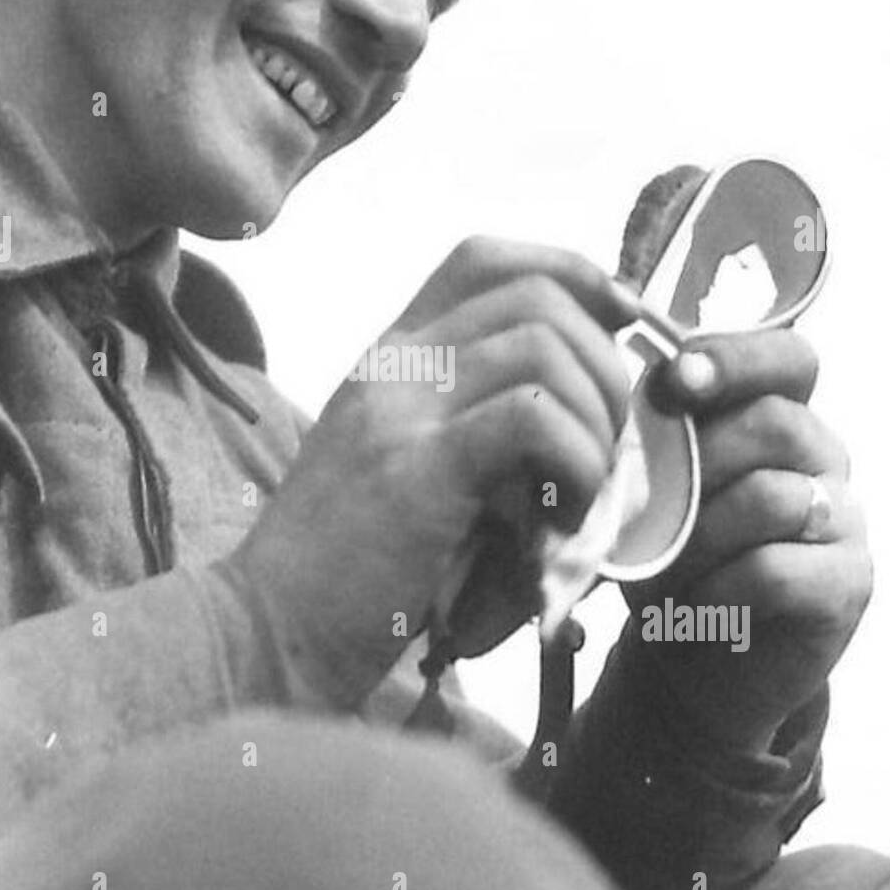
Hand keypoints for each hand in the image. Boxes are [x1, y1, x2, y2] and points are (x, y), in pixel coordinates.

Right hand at [230, 237, 635, 697]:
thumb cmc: (347, 565)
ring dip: (597, 418)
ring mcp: (400, 408)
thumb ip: (468, 424)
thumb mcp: (401, 466)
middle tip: (611, 440)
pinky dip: (579, 461)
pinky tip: (567, 513)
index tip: (621, 320)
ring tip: (587, 488)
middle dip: (605, 361)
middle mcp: (394, 363)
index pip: (485, 259)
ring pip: (543, 347)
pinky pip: (532, 418)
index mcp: (390, 356)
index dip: (571, 272)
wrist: (268, 630)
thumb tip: (584, 416)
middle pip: (534, 296)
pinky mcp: (417, 468)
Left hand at [621, 330, 872, 753]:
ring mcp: (845, 519)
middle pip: (776, 423)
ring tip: (663, 569)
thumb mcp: (645, 490)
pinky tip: (696, 604)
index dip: (734, 359)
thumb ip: (647, 440)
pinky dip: (719, 587)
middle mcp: (824, 458)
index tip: (673, 381)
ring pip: (773, 498)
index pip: (788, 358)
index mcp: (778, 415)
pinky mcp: (848, 583)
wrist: (690, 664)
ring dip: (699, 536)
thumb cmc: (665, 558)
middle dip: (698, 463)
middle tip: (649, 506)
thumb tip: (623, 397)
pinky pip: (777, 568)